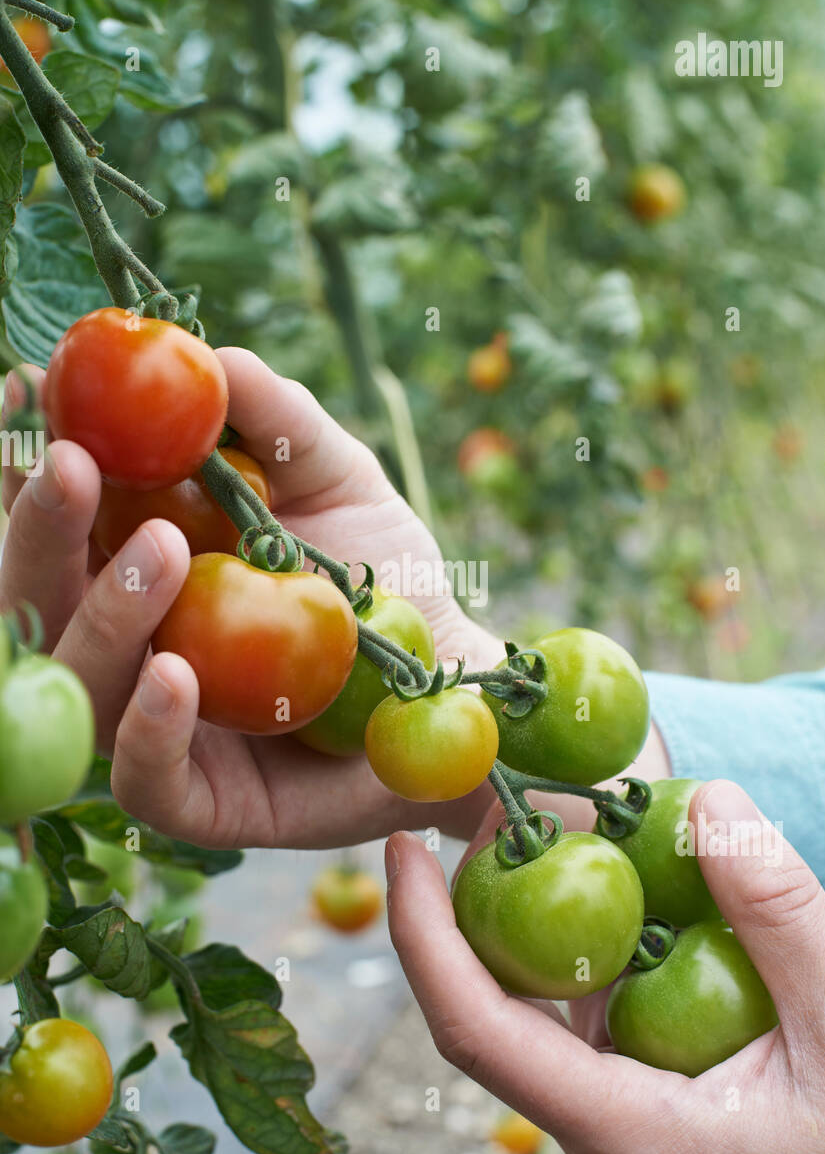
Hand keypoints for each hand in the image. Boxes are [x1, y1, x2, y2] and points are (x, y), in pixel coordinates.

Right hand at [1, 350, 500, 847]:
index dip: (26, 456)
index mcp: (139, 564)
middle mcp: (129, 643)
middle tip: (73, 463)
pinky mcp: (200, 801)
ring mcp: (156, 726)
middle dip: (42, 527)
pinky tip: (175, 674)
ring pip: (81, 683)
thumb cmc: (386, 579)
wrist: (454, 683)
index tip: (29, 386)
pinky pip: (141, 778)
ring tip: (162, 549)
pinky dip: (147, 728)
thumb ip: (275, 424)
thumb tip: (209, 352)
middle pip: (40, 598)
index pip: (59, 515)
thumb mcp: (337, 480)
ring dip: (107, 611)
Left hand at [386, 780, 824, 1153]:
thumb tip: (711, 801)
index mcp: (626, 1131)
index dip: (424, 938)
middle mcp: (599, 1130)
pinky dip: (576, 942)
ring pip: (531, 1010)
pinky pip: (581, 1012)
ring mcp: (615, 1114)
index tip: (400, 854)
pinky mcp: (639, 1093)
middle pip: (485, 1013)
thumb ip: (781, 913)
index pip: (477, 1032)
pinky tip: (603, 884)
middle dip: (462, 909)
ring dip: (521, 919)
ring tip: (534, 828)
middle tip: (482, 808)